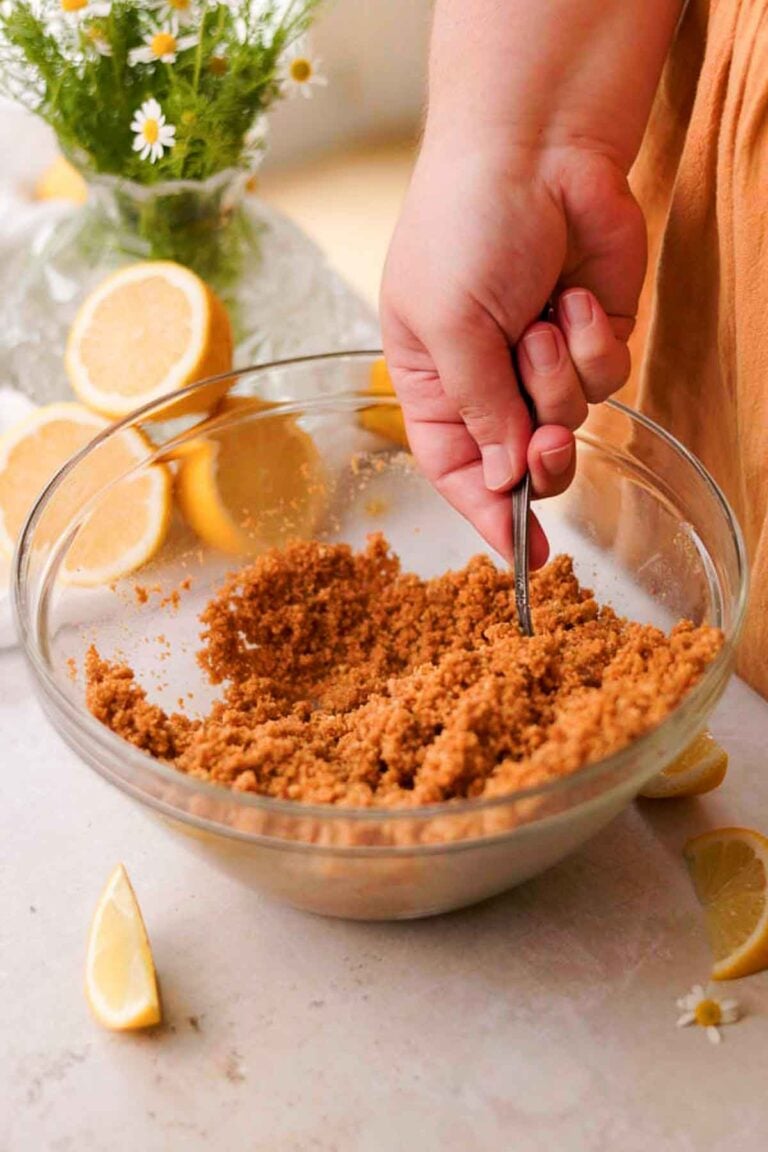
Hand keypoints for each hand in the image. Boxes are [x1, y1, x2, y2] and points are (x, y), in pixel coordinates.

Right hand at [380, 139, 644, 566]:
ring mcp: (543, 359)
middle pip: (522, 463)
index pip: (458, 471)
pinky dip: (592, 344)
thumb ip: (479, 412)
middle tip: (545, 440)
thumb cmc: (465, 229)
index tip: (521, 557)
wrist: (537, 148)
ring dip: (560, 378)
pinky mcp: (593, 336)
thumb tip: (505, 480)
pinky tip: (572, 299)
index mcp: (431, 382)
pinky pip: (608, 380)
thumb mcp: (448, 330)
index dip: (487, 516)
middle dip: (540, 457)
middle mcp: (488, 380)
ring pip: (571, 422)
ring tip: (541, 321)